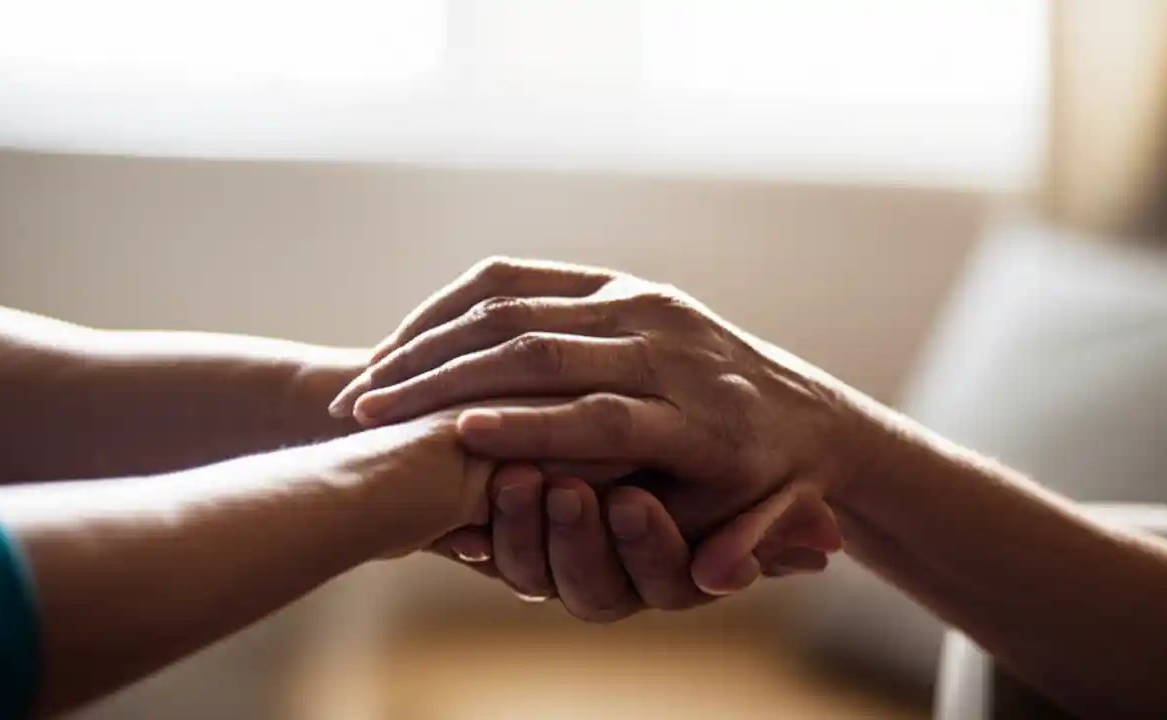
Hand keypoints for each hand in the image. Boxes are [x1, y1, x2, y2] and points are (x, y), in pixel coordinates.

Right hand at [331, 258, 854, 590]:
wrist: (804, 409)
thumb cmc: (762, 483)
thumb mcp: (758, 521)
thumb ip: (738, 549)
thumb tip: (716, 577)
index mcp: (702, 412)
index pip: (604, 418)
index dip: (531, 427)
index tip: (460, 436)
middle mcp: (668, 344)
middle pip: (545, 353)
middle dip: (448, 380)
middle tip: (369, 411)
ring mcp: (638, 300)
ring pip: (515, 308)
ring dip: (431, 345)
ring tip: (363, 389)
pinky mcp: (612, 280)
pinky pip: (513, 278)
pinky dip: (448, 309)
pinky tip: (400, 343)